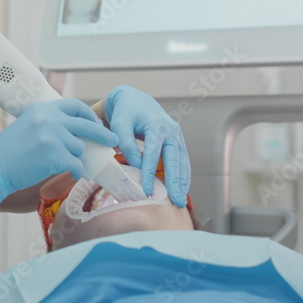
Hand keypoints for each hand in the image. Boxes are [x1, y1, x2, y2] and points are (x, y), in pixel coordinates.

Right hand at [0, 99, 116, 221]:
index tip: (96, 122)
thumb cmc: (7, 151)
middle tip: (111, 140)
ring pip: (79, 147)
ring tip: (65, 163)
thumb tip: (74, 130)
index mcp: (42, 109)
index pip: (74, 105)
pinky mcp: (54, 155)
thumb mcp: (28, 125)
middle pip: (85, 124)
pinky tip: (72, 174)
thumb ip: (49, 123)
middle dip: (102, 133)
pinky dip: (77, 171)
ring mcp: (52, 137)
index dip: (88, 114)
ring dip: (76, 157)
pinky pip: (76, 164)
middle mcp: (49, 119)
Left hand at [105, 85, 190, 207]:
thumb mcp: (119, 125)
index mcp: (157, 125)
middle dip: (175, 183)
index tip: (146, 191)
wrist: (134, 100)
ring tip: (180, 201)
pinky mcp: (177, 141)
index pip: (153, 153)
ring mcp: (177, 136)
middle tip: (175, 202)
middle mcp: (171, 130)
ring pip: (182, 162)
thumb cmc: (125, 113)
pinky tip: (181, 189)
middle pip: (175, 160)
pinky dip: (182, 176)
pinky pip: (182, 161)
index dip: (149, 174)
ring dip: (182, 182)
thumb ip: (127, 144)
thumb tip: (137, 166)